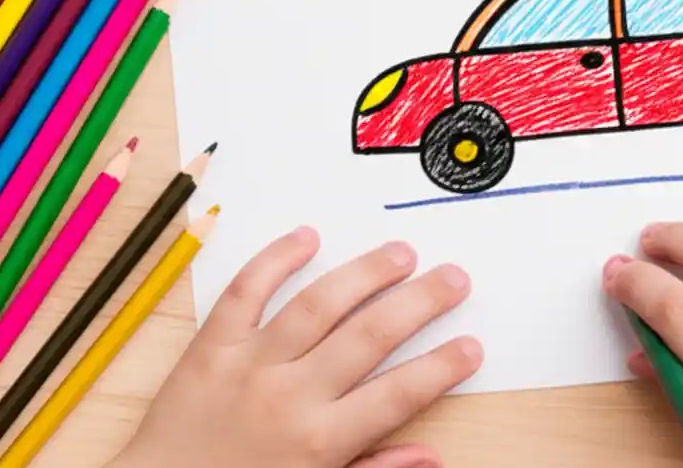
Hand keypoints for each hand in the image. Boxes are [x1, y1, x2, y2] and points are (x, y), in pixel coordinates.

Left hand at [110, 226, 482, 467]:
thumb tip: (433, 457)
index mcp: (320, 441)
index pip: (398, 395)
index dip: (441, 368)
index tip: (472, 346)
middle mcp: (290, 396)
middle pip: (369, 338)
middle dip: (420, 304)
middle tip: (454, 278)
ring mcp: (249, 366)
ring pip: (318, 306)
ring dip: (364, 274)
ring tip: (401, 253)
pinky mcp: (210, 347)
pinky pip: (244, 294)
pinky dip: (273, 261)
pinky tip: (306, 237)